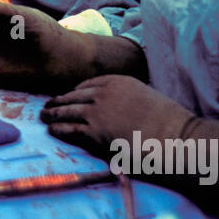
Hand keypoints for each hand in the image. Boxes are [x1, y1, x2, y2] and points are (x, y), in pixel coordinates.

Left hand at [41, 75, 218, 218]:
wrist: (175, 137)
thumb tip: (121, 112)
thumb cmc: (169, 124)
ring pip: (68, 111)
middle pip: (75, 96)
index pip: (89, 84)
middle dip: (60, 101)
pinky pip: (70, 129)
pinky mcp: (95, 131)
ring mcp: (98, 110)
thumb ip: (130, 101)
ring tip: (44, 116)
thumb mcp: (148, 100)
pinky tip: (51, 130)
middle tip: (48, 106)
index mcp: (120, 81)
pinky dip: (58, 129)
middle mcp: (105, 92)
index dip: (76, 91)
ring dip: (53, 114)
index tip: (68, 96)